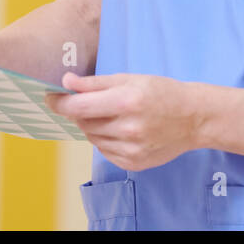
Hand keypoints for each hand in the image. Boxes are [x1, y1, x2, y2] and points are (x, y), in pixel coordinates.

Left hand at [44, 72, 199, 171]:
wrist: (193, 118)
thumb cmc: (161, 92)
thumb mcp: (129, 79)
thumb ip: (95, 83)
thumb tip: (65, 83)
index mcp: (127, 102)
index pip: (79, 107)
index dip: (59, 103)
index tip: (50, 97)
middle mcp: (128, 128)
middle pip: (84, 123)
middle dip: (80, 112)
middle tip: (92, 102)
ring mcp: (131, 150)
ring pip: (92, 138)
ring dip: (92, 126)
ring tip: (111, 115)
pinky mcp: (133, 164)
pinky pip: (104, 151)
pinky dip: (105, 140)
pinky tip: (120, 129)